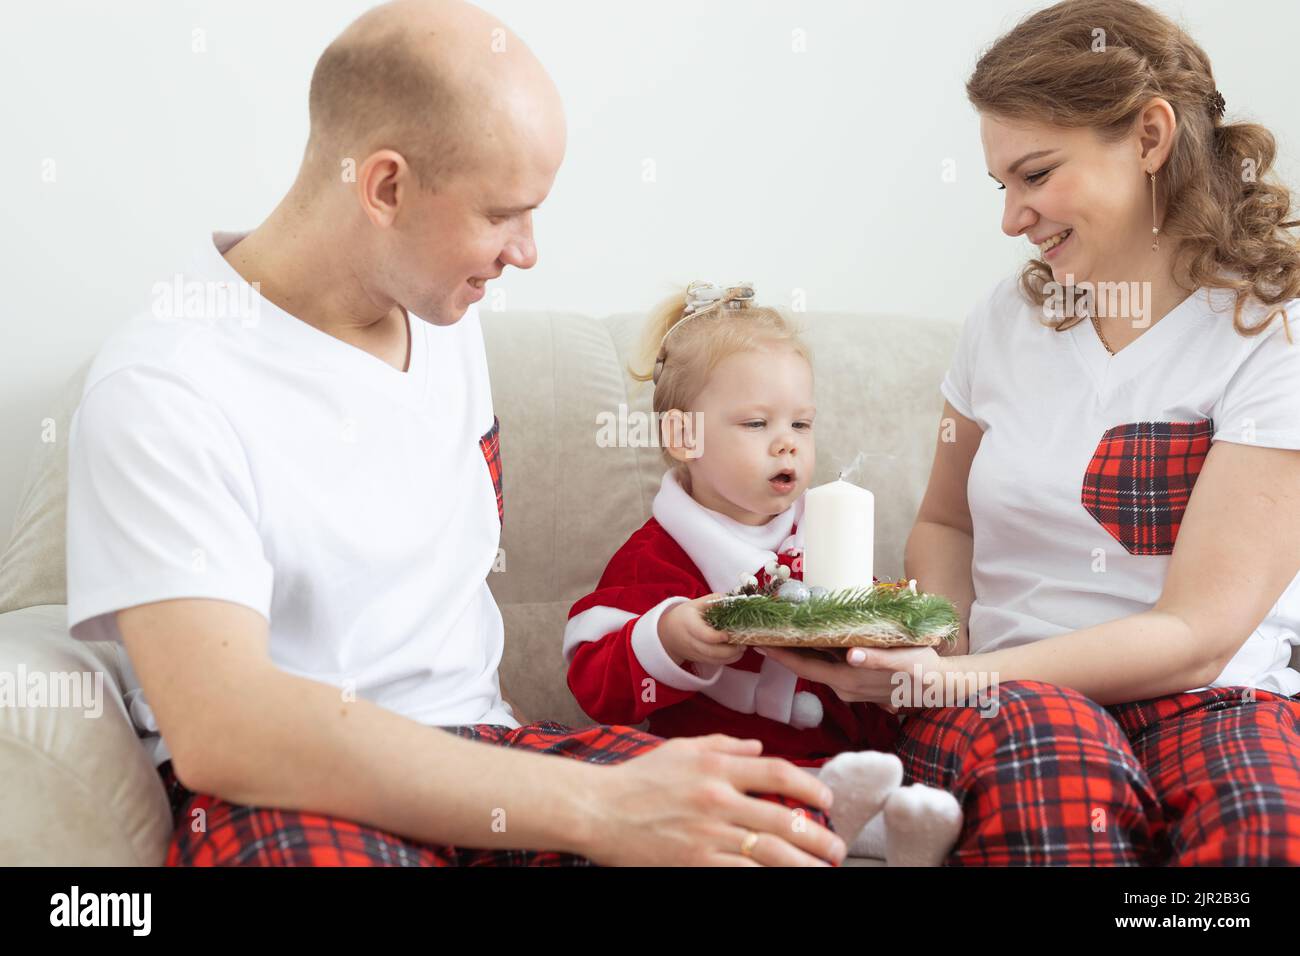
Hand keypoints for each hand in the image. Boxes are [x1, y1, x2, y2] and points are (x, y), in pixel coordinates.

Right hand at [580, 734, 845, 865]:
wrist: (595, 810)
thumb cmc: (637, 779)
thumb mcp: (680, 749)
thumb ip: (722, 744)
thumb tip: (758, 746)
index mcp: (715, 768)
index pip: (776, 772)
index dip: (809, 787)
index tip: (827, 801)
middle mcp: (716, 800)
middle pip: (782, 819)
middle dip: (818, 836)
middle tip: (838, 847)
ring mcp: (706, 835)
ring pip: (769, 853)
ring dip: (804, 864)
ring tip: (824, 870)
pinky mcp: (694, 863)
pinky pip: (741, 875)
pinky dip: (766, 878)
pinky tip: (783, 881)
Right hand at [658, 594, 744, 668]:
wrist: (668, 634)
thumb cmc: (683, 617)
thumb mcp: (694, 604)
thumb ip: (712, 600)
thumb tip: (729, 599)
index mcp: (689, 625)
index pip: (704, 635)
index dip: (717, 637)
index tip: (727, 634)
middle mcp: (692, 642)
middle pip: (711, 651)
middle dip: (730, 650)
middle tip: (743, 644)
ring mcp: (695, 653)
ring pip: (714, 660)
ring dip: (731, 657)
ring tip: (742, 648)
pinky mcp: (699, 659)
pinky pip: (714, 663)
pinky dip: (727, 660)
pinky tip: (736, 653)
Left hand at [757, 644, 948, 712]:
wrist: (941, 688)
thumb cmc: (923, 672)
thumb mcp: (903, 661)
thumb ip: (875, 659)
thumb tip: (851, 656)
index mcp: (848, 681)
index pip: (804, 668)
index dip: (780, 656)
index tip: (758, 642)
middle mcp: (843, 688)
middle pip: (805, 668)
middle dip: (782, 652)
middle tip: (761, 631)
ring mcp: (849, 688)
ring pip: (817, 668)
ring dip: (799, 653)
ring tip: (780, 631)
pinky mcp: (857, 684)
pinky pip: (829, 668)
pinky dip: (816, 655)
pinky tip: (810, 641)